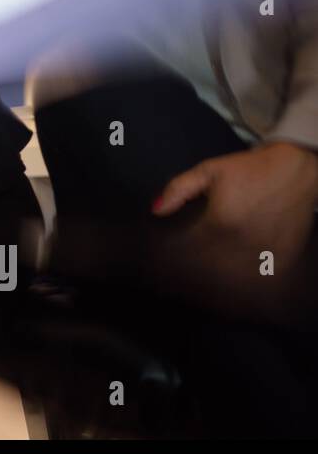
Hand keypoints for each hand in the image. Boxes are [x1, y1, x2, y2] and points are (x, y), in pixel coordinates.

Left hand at [153, 141, 317, 268]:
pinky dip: (245, 284)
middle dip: (192, 273)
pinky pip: (259, 280)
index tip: (165, 262)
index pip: (189, 252)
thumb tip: (157, 210)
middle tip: (180, 276)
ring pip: (233, 280)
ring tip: (204, 284)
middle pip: (208, 270)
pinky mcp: (282, 259)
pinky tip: (234, 283)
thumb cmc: (251, 169)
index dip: (174, 259)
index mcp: (222, 222)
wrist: (298, 169)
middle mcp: (243, 242)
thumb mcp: (209, 171)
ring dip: (217, 283)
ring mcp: (264, 253)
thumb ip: (178, 189)